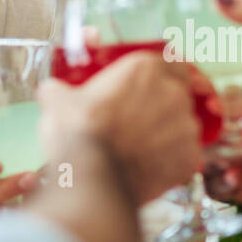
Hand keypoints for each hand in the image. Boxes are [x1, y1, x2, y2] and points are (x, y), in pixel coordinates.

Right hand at [38, 51, 200, 205]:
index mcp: (145, 69)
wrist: (92, 181)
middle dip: (161, 104)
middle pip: (177, 92)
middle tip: (139, 119)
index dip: (162, 72)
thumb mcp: (57, 101)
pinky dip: (171, 159)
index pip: (169, 60)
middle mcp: (173, 93)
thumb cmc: (77, 135)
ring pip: (182, 124)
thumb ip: (61, 90)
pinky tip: (149, 166)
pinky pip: (184, 154)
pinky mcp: (189, 158)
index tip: (152, 84)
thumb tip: (52, 92)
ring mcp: (186, 126)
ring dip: (167, 132)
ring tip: (141, 148)